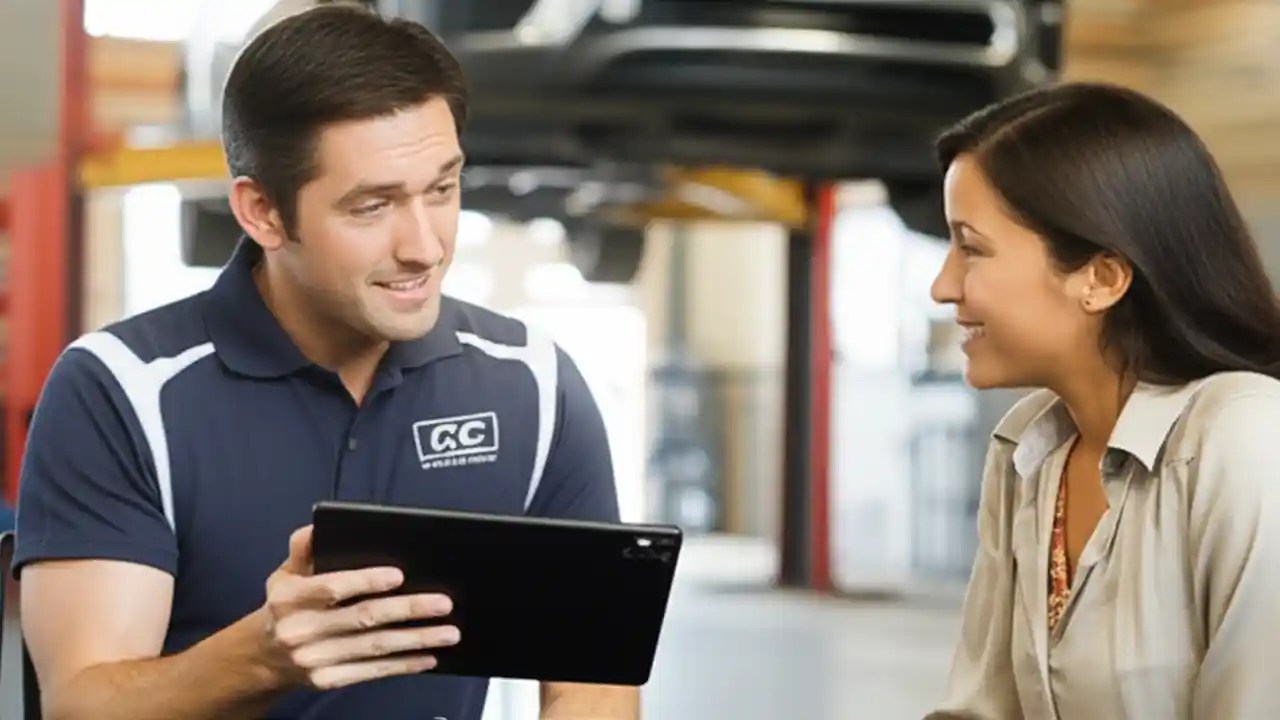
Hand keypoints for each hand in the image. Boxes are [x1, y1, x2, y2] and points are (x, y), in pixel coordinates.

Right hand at [258, 525, 459, 689]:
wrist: (264, 657)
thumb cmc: (286, 606)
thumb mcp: (285, 574)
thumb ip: (303, 549)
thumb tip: (318, 524)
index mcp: (290, 599)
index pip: (332, 588)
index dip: (366, 581)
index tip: (400, 575)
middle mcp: (300, 631)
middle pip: (363, 618)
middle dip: (408, 610)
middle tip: (444, 603)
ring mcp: (315, 659)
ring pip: (374, 647)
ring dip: (416, 640)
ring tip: (449, 632)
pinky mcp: (327, 681)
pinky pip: (372, 672)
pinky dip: (403, 665)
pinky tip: (429, 658)